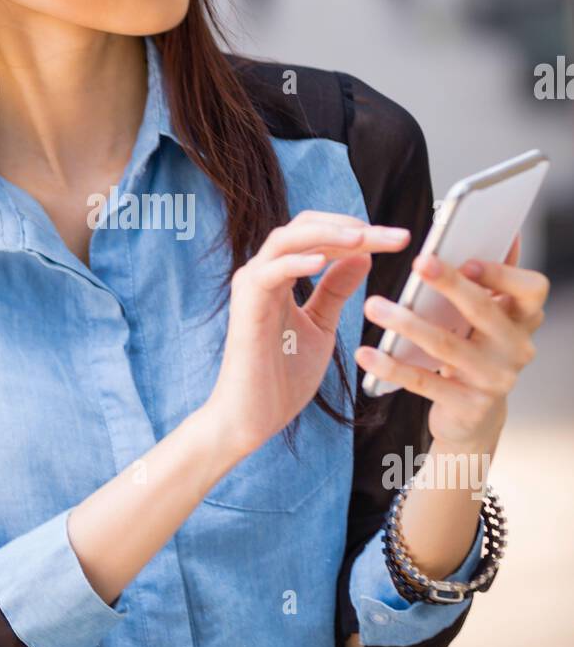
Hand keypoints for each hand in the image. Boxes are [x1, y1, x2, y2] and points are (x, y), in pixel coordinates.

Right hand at [203, 211, 412, 461]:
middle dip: (351, 227)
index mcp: (281, 275)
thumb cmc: (282, 377)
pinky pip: (269, 273)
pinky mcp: (246, 308)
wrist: (252, 419)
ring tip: (363, 239)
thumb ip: (335, 290)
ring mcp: (252, 287)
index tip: (399, 239)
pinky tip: (324, 262)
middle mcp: (264, 273)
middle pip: (305, 227)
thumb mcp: (321, 326)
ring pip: (286, 239)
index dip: (360, 233)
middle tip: (392, 235)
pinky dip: (296, 262)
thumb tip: (363, 256)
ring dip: (327, 234)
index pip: (321, 236)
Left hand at [356, 233, 549, 444]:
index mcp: (522, 319)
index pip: (531, 289)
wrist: (472, 417)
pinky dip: (392, 366)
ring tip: (374, 306)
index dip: (502, 274)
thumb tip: (504, 231)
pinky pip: (423, 382)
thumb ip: (492, 277)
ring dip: (407, 323)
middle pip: (483, 310)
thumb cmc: (475, 351)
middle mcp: (516, 349)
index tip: (468, 260)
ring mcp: (494, 380)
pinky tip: (367, 354)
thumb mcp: (487, 317)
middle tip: (418, 263)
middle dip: (450, 285)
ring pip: (446, 345)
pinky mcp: (467, 406)